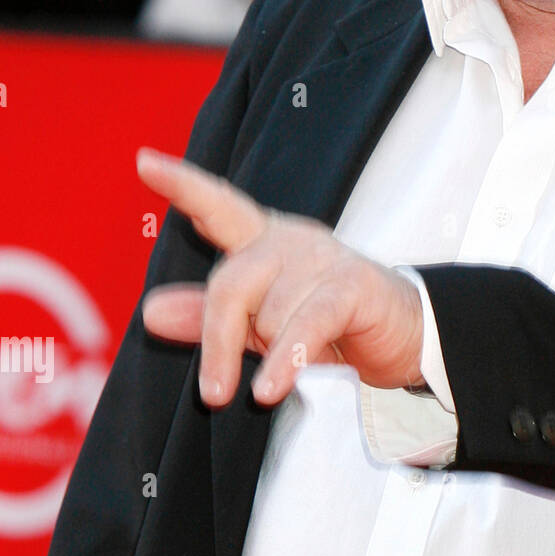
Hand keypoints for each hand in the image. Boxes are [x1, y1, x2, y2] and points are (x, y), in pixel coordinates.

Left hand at [136, 148, 424, 407]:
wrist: (409, 335)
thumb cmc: (334, 326)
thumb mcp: (264, 325)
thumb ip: (210, 318)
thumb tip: (152, 311)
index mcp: (264, 241)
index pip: (218, 206)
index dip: (182, 185)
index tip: (144, 163)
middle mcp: (291, 240)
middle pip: (230, 283)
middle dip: (219, 341)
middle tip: (214, 392)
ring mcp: (324, 259)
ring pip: (268, 314)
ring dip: (272, 355)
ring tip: (294, 370)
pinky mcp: (352, 286)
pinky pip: (304, 326)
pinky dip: (285, 360)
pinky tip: (270, 389)